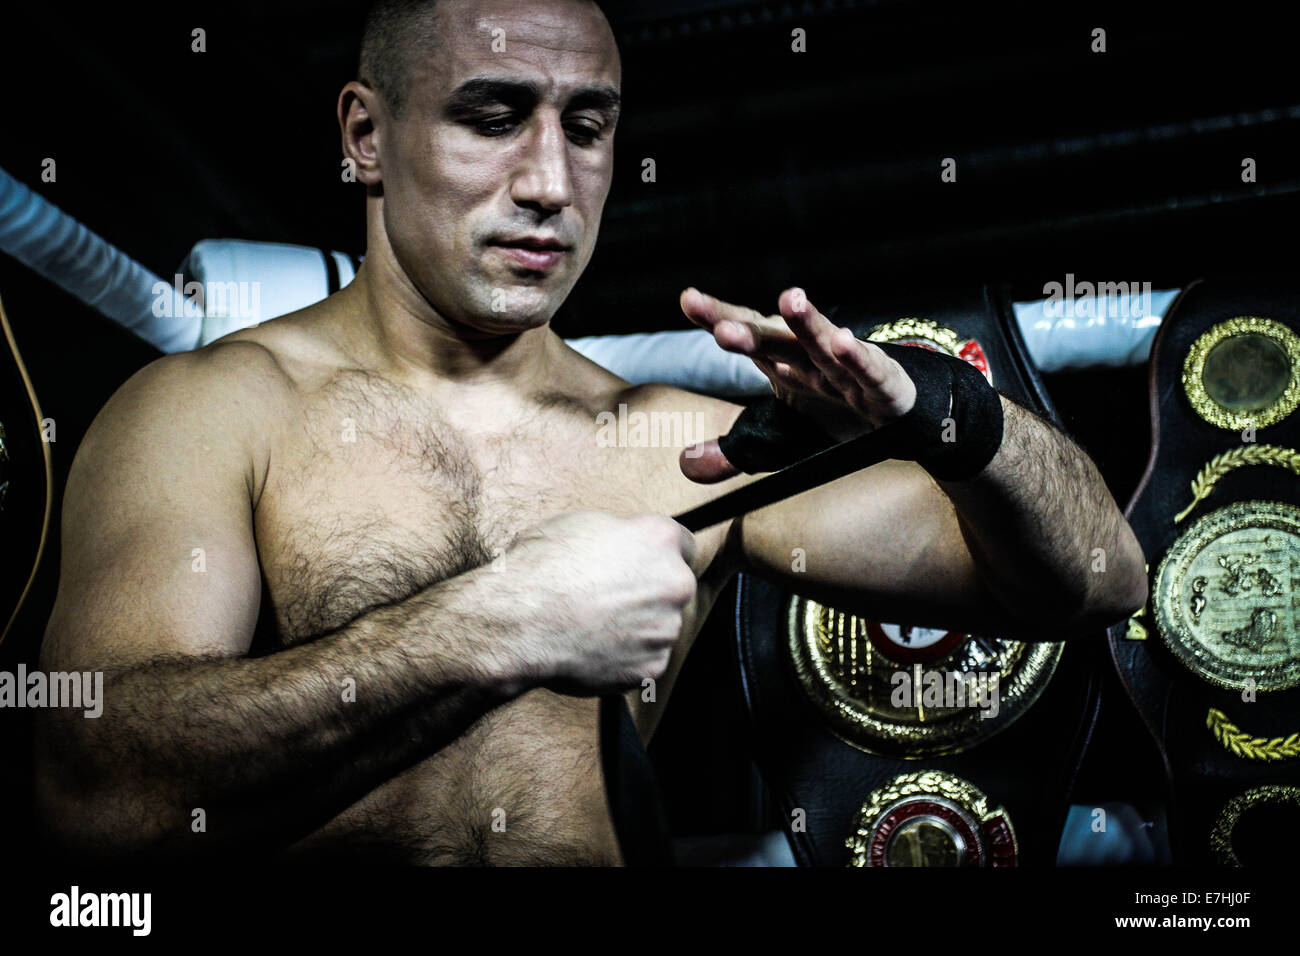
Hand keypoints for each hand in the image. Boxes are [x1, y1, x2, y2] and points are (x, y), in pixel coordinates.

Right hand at [500, 511, 697, 695]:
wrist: (519, 622)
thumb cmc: (541, 570)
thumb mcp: (581, 525)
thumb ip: (620, 536)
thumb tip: (624, 544)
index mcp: (659, 539)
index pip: (682, 546)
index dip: (657, 558)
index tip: (642, 568)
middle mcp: (674, 582)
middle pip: (674, 588)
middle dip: (648, 594)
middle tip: (608, 601)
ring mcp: (665, 628)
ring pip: (659, 627)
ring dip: (637, 628)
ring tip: (593, 626)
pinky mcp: (652, 666)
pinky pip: (645, 660)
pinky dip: (625, 659)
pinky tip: (593, 648)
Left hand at [678, 287, 918, 481]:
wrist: (897, 413)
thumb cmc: (834, 413)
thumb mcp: (780, 438)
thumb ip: (737, 451)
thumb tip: (688, 465)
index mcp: (782, 362)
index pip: (747, 337)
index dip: (719, 318)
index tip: (689, 300)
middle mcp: (809, 359)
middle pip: (775, 340)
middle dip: (750, 331)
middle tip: (722, 327)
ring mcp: (846, 369)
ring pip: (822, 345)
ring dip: (807, 323)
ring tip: (790, 299)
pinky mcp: (882, 384)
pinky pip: (869, 370)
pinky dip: (858, 357)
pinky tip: (844, 341)